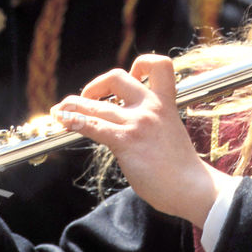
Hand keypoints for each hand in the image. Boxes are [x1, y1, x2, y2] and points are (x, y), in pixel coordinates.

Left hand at [54, 55, 225, 226]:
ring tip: (59, 111)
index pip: (158, 65)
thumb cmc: (181, 167)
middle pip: (116, 77)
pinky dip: (73, 121)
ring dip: (72, 106)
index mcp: (165, 103)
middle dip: (95, 85)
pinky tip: (64, 122)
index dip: (140, 64)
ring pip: (95, 105)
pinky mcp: (125, 141)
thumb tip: (125, 127)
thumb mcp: (170, 132)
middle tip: (87, 100)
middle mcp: (151, 107)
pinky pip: (92, 125)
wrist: (191, 187)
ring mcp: (137, 123)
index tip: (131, 76)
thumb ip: (150, 123)